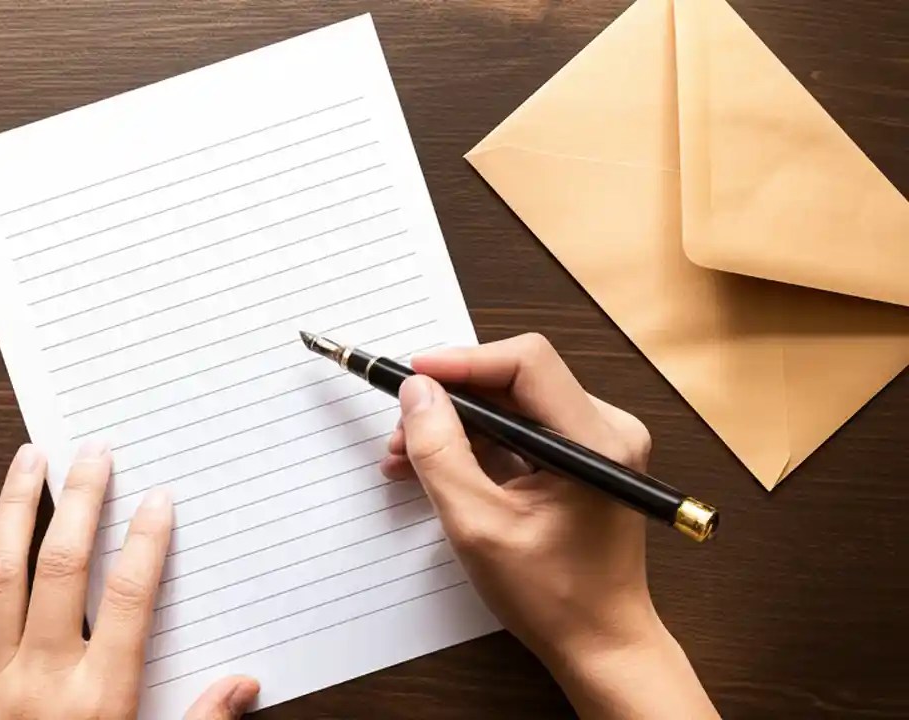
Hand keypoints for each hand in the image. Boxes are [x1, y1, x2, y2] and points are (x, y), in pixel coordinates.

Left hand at [0, 442, 258, 719]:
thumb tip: (244, 685)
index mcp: (99, 698)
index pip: (128, 596)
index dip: (147, 541)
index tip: (159, 500)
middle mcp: (41, 676)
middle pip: (63, 565)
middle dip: (82, 500)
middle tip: (94, 453)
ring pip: (0, 570)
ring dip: (15, 506)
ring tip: (29, 458)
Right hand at [381, 334, 716, 717]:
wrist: (600, 644)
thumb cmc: (554, 598)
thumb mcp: (479, 526)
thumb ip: (442, 454)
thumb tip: (417, 393)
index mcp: (596, 441)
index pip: (526, 363)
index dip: (462, 362)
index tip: (413, 376)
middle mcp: (606, 431)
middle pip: (515, 381)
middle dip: (450, 401)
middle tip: (401, 431)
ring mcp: (596, 444)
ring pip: (512, 406)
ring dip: (457, 425)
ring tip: (407, 456)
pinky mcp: (581, 459)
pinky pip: (521, 431)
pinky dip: (477, 444)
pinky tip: (438, 466)